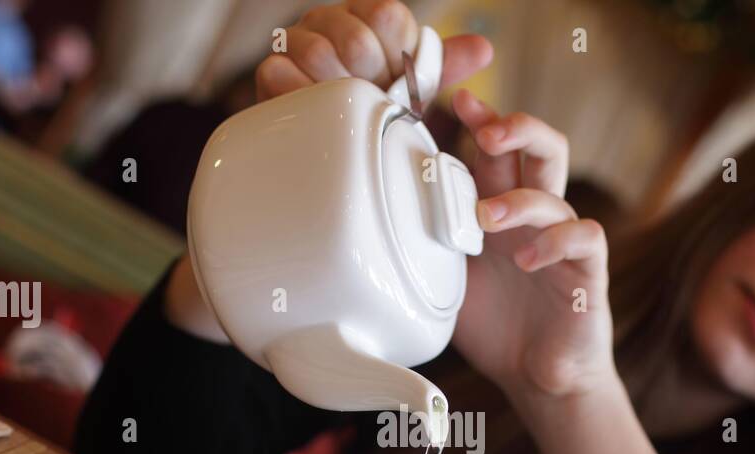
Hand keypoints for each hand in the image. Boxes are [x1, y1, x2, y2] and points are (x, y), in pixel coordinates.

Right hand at [254, 1, 491, 99]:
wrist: (321, 137)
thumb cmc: (370, 108)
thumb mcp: (411, 88)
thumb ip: (442, 67)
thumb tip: (484, 50)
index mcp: (365, 16)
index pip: (388, 16)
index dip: (398, 57)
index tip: (396, 84)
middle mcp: (329, 21)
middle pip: (355, 40)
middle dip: (370, 82)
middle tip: (371, 105)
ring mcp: (297, 43)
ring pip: (317, 53)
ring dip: (338, 92)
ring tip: (346, 112)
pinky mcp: (270, 72)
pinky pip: (282, 74)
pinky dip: (304, 98)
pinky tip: (318, 114)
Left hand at [450, 89, 614, 404]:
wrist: (539, 381)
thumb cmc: (494, 328)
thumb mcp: (445, 281)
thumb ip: (425, 246)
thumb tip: (373, 223)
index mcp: (500, 211)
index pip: (497, 152)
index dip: (481, 122)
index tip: (456, 103)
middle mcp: (534, 218)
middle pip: (541, 148)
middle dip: (514, 128)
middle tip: (486, 134)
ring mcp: (563, 241)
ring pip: (556, 190)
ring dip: (518, 198)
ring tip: (486, 220)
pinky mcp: (587, 270)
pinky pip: (584, 236)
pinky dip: (554, 241)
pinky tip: (527, 260)